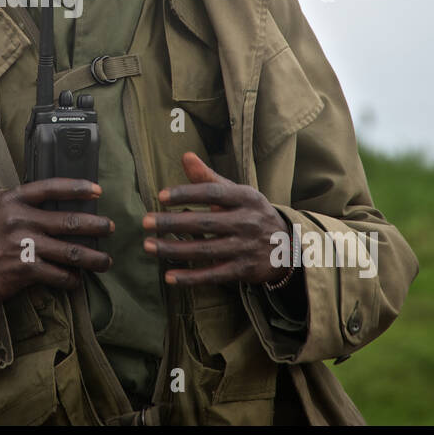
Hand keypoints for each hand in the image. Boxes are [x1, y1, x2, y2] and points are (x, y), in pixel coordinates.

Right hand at [0, 178, 113, 304]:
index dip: (77, 188)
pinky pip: (58, 275)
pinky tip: (78, 281)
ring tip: (105, 261)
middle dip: (95, 225)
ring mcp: (23, 245)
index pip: (50, 188)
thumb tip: (50, 193)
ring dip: (93, 258)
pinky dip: (72, 280)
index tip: (97, 190)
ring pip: (70, 251)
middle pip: (68, 221)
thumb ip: (19, 199)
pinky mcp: (25, 270)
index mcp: (13, 200)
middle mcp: (19, 219)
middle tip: (110, 228)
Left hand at [142, 152, 289, 286]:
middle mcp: (247, 222)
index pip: (213, 193)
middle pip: (205, 223)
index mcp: (245, 198)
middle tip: (145, 222)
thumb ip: (209, 178)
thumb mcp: (237, 193)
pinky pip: (213, 275)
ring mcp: (246, 248)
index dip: (187, 193)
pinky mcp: (244, 271)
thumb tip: (185, 156)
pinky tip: (169, 276)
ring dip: (175, 250)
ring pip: (205, 250)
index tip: (161, 196)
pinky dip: (191, 278)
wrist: (288, 246)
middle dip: (173, 223)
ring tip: (149, 246)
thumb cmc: (251, 213)